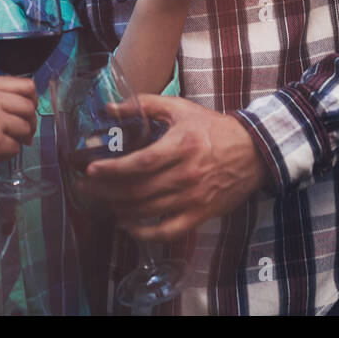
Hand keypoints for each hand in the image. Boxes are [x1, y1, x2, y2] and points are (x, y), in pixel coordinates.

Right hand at [0, 75, 37, 183]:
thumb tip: (25, 102)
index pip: (26, 85)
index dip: (32, 99)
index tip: (29, 110)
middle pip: (29, 107)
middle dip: (29, 123)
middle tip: (22, 133)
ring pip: (26, 128)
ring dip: (18, 139)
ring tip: (2, 143)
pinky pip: (15, 148)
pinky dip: (7, 153)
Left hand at [77, 93, 267, 241]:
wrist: (253, 152)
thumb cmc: (212, 128)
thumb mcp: (180, 109)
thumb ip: (144, 104)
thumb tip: (109, 107)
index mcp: (181, 146)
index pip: (142, 163)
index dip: (114, 169)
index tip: (91, 170)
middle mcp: (186, 175)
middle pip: (138, 190)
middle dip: (106, 191)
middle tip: (85, 188)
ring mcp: (193, 198)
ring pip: (147, 211)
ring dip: (118, 209)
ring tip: (101, 201)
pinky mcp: (199, 215)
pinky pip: (166, 232)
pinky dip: (143, 233)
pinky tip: (126, 224)